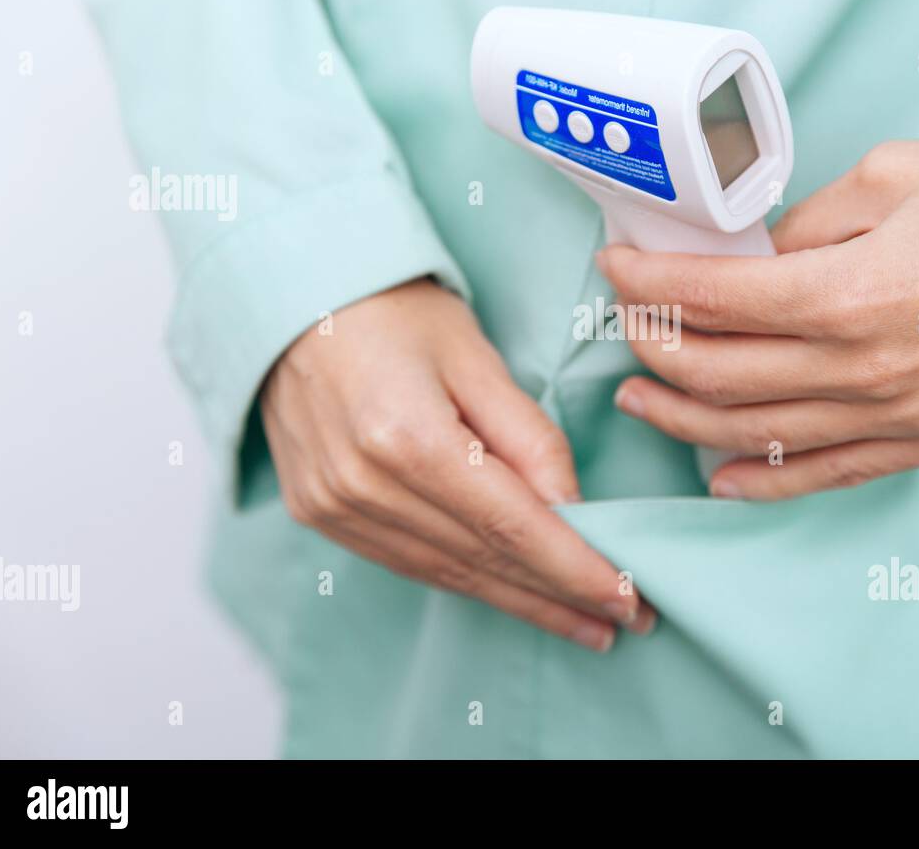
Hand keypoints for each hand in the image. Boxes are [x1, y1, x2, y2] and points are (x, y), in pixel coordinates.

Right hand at [261, 279, 653, 649]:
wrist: (289, 295)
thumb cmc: (392, 309)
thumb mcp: (475, 356)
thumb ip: (528, 438)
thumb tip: (572, 512)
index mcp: (406, 438)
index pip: (512, 526)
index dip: (575, 569)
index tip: (629, 597)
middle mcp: (363, 486)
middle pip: (483, 561)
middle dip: (561, 598)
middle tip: (626, 621)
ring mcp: (334, 507)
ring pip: (448, 574)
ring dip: (520, 603)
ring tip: (581, 623)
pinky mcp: (320, 513)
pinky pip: (409, 563)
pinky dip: (468, 581)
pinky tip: (513, 594)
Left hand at [598, 133, 918, 498]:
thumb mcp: (893, 175)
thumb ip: (808, 224)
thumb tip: (759, 257)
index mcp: (851, 292)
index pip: (715, 298)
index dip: (651, 284)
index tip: (617, 269)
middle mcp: (866, 368)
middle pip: (721, 372)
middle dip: (654, 349)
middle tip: (625, 326)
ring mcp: (899, 417)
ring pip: (758, 434)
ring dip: (685, 417)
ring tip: (640, 398)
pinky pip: (828, 474)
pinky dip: (765, 479)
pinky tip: (719, 475)